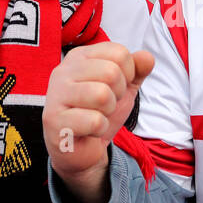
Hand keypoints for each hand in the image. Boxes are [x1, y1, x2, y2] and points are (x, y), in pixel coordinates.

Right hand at [43, 42, 153, 202]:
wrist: (81, 150)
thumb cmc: (98, 113)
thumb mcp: (123, 88)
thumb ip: (137, 70)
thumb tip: (147, 58)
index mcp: (79, 57)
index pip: (119, 52)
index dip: (128, 74)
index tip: (114, 88)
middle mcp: (63, 71)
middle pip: (111, 72)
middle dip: (118, 94)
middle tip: (105, 105)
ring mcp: (56, 95)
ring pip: (102, 95)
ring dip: (108, 111)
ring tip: (96, 115)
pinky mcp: (55, 121)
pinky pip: (95, 121)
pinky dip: (100, 129)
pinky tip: (88, 130)